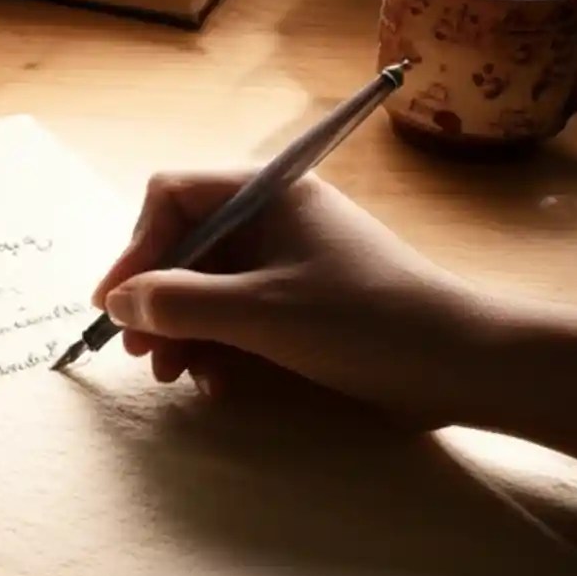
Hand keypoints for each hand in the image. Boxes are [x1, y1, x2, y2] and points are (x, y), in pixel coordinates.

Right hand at [92, 171, 483, 424]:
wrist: (461, 363)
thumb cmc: (360, 320)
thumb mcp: (260, 311)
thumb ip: (179, 302)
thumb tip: (117, 300)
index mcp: (266, 192)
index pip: (172, 197)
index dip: (135, 248)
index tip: (114, 303)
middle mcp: (273, 216)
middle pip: (186, 245)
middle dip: (157, 300)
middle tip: (139, 352)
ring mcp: (288, 259)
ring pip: (208, 285)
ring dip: (184, 331)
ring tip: (174, 376)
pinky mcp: (301, 300)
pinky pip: (239, 312)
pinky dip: (220, 345)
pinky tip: (217, 383)